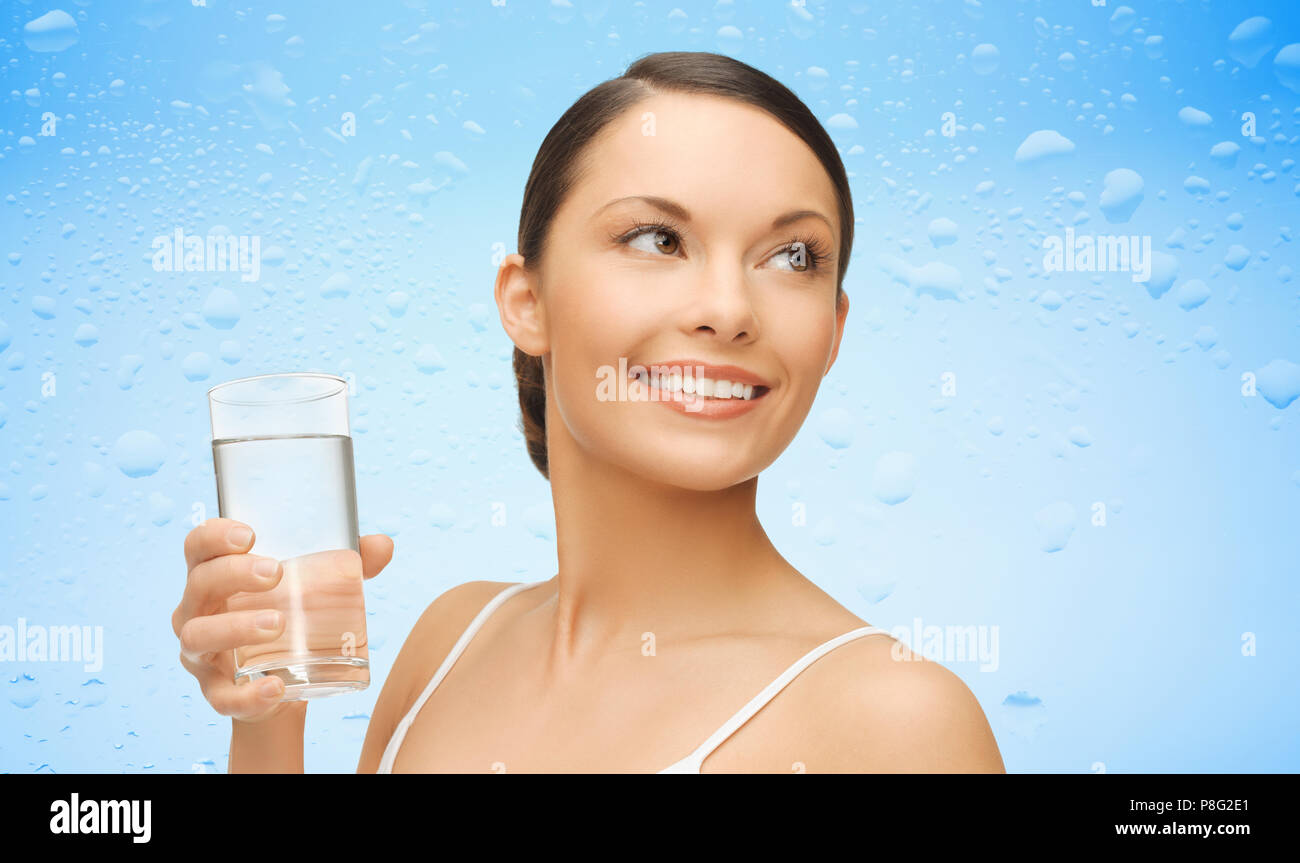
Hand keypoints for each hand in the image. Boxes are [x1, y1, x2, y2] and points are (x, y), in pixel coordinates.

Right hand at [173, 518, 393, 722]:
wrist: (287, 682)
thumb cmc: (292, 617)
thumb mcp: (318, 589)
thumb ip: (349, 565)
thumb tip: (383, 546)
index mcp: (216, 577)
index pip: (198, 547)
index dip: (214, 536)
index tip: (249, 535)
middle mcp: (198, 611)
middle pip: (199, 583)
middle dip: (233, 574)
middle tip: (276, 573)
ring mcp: (202, 654)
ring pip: (198, 636)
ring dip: (235, 627)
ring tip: (278, 623)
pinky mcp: (216, 692)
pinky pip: (221, 696)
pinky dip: (247, 694)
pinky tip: (276, 686)